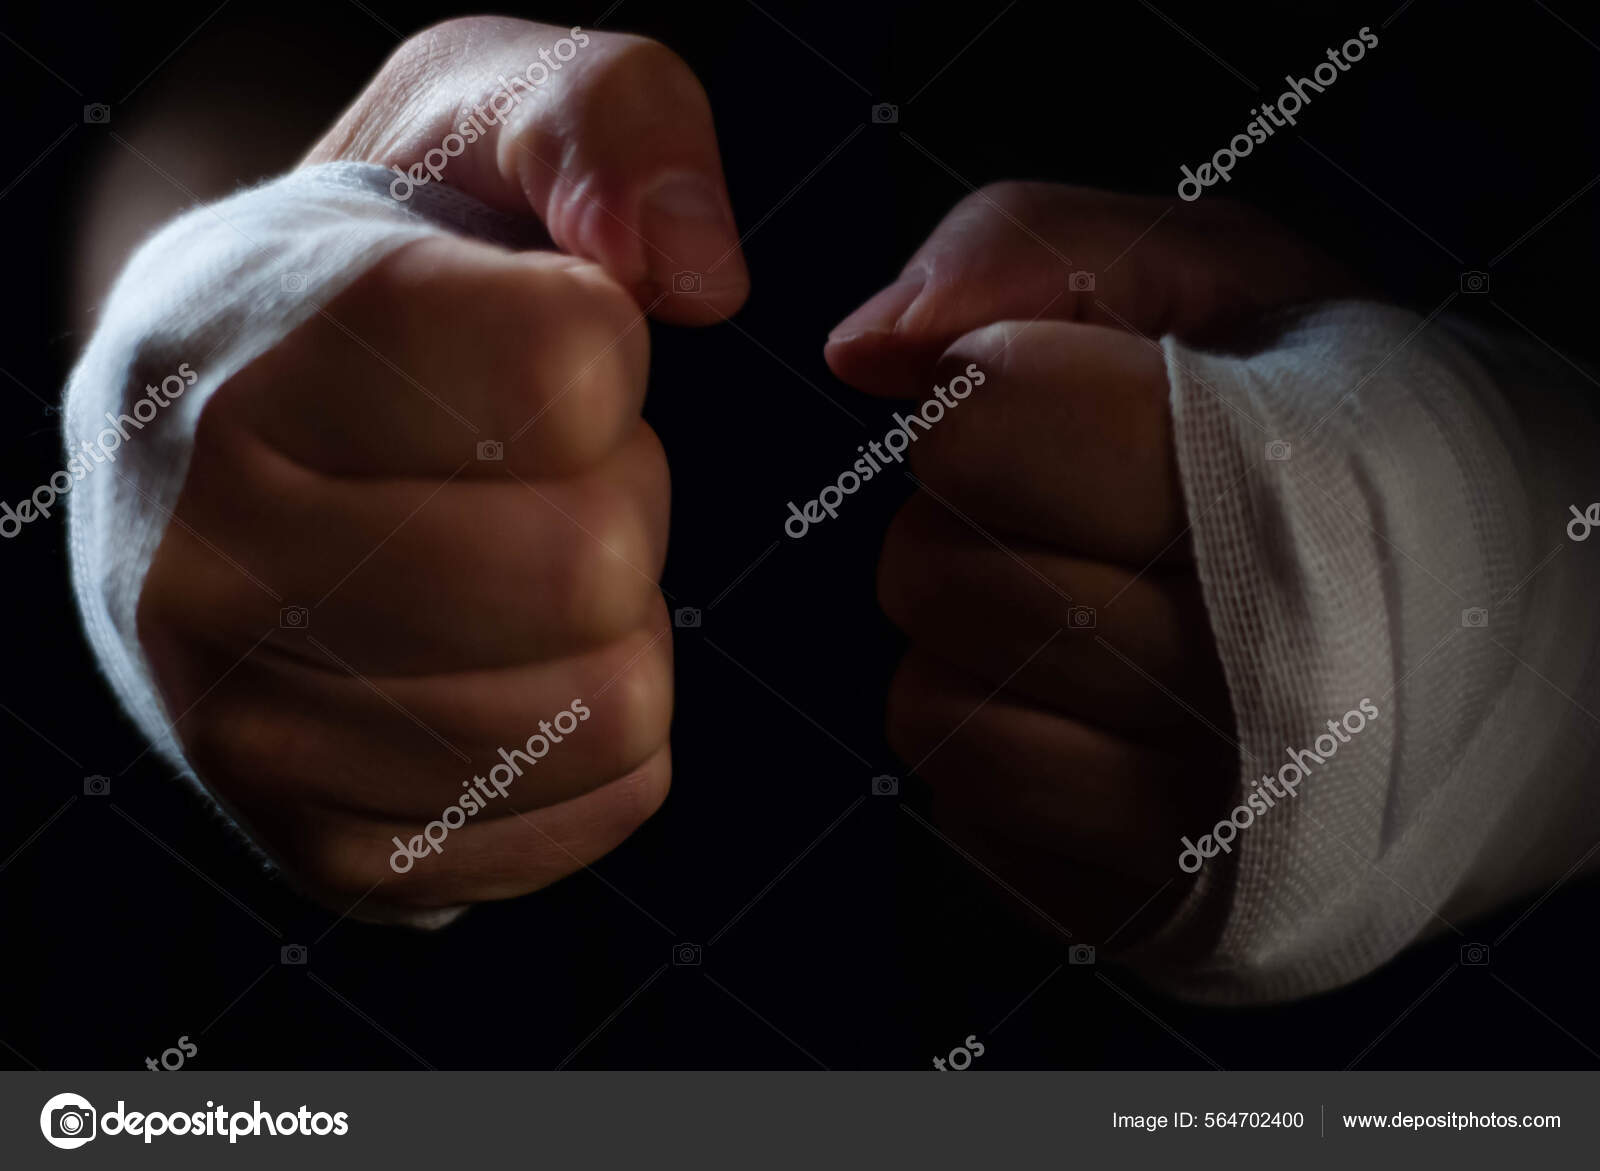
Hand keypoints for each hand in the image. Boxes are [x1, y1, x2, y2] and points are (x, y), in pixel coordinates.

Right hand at [137, 19, 748, 917]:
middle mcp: (217, 559)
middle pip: (593, 561)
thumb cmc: (376, 273)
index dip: (605, 346)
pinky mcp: (331, 847)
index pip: (567, 370)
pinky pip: (599, 809)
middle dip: (623, 496)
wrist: (211, 430)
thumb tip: (701, 273)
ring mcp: (256, 727)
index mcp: (255, 358)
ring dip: (620, 620)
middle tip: (530, 467)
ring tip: (511, 558)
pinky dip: (608, 732)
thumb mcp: (472, 111)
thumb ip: (610, 121)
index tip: (531, 340)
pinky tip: (515, 661)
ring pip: (609, 707)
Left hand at [826, 183, 1358, 944]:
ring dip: (973, 640)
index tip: (1070, 400)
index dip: (992, 394)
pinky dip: (1001, 738)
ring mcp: (1216, 827)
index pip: (980, 427)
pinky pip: (965, 807)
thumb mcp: (1231, 281)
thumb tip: (863, 351)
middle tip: (1089, 509)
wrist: (1516, 642)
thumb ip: (1034, 253)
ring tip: (1099, 608)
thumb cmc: (1360, 435)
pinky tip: (1103, 707)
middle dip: (970, 518)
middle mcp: (1267, 691)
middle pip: (933, 575)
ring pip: (930, 709)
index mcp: (1292, 488)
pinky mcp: (1164, 911)